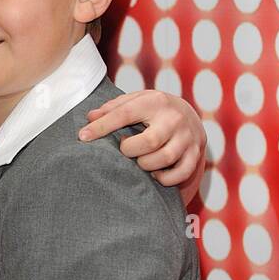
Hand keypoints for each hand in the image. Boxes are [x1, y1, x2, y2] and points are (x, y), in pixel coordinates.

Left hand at [78, 89, 206, 205]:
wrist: (189, 114)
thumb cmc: (153, 110)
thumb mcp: (135, 102)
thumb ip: (112, 109)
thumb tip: (90, 117)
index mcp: (155, 101)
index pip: (124, 114)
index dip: (101, 127)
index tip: (83, 137)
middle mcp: (174, 118)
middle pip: (149, 142)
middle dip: (130, 150)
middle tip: (126, 149)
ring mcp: (188, 137)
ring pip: (164, 159)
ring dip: (145, 165)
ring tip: (140, 160)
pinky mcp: (195, 154)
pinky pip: (180, 174)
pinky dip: (164, 178)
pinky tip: (155, 173)